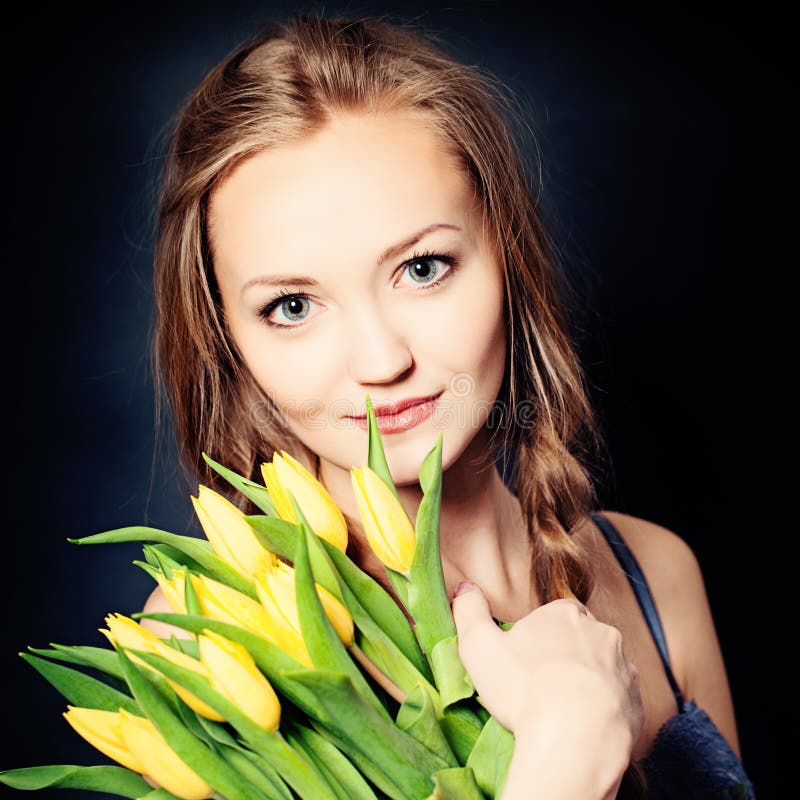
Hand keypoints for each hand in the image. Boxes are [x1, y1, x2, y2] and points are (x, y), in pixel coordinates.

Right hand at [452, 581, 643, 798]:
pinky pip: (619, 698)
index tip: (523, 663)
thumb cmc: (524, 689)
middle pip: (579, 639)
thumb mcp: (479, 645)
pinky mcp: (637, 701)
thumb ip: (468, 610)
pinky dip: (604, 708)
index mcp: (565, 613)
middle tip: (540, 688)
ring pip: (601, 667)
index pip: (552, 616)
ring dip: (586, 682)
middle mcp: (602, 632)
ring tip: (561, 711)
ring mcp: (623, 666)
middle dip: (563, 657)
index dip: (536, 638)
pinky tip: (583, 725)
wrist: (575, 741)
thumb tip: (464, 588)